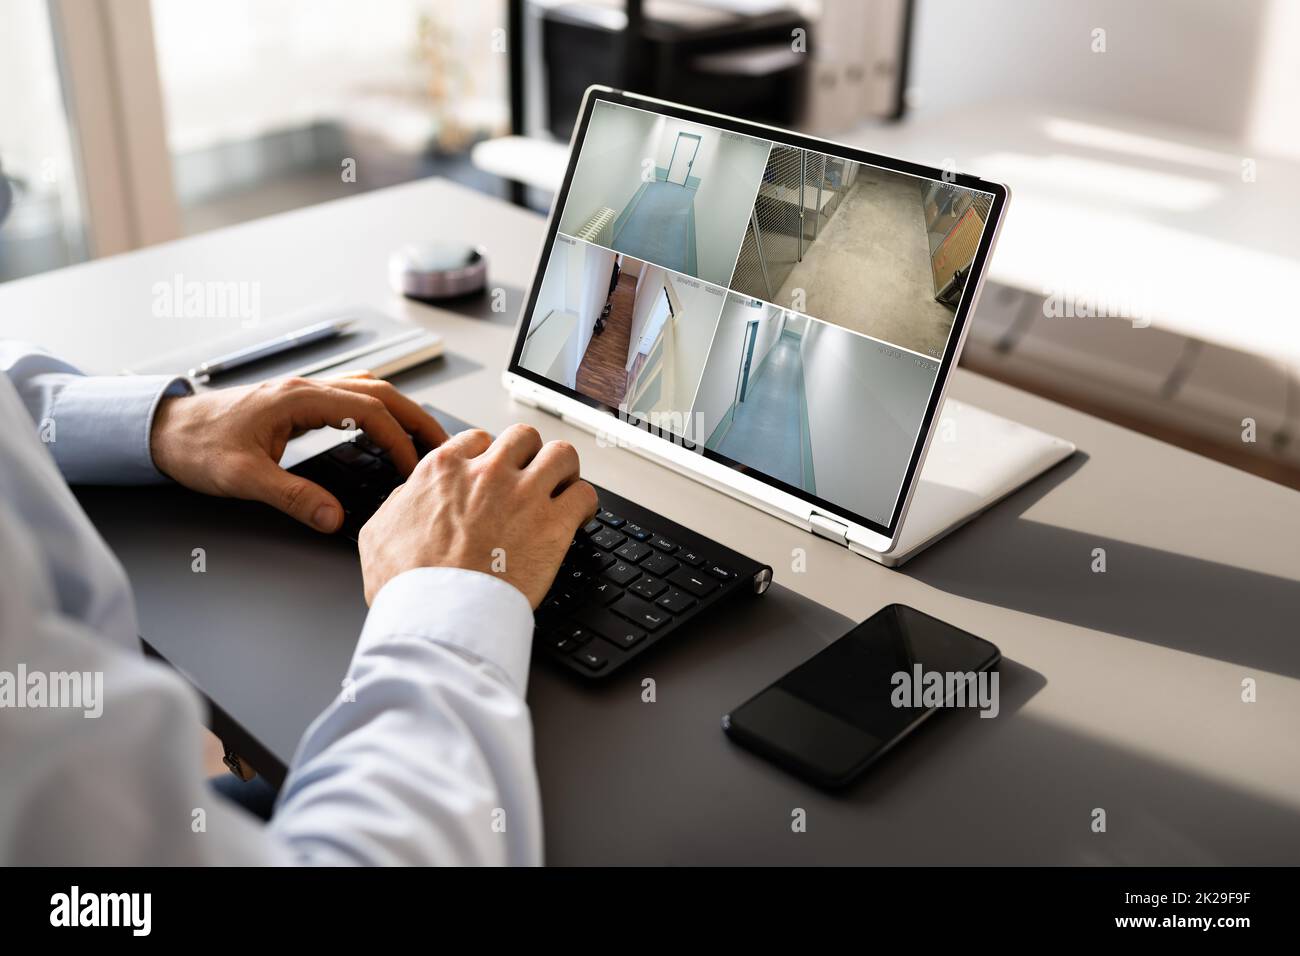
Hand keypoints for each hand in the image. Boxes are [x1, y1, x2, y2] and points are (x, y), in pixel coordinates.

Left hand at [150, 373, 448, 531]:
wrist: (161, 430)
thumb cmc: (194, 445)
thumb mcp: (243, 478)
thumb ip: (293, 497)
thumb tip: (334, 518)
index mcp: (298, 399)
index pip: (370, 411)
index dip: (399, 439)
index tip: (413, 468)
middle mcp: (306, 389)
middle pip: (380, 392)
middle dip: (416, 418)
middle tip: (444, 445)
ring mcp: (303, 393)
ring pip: (368, 392)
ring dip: (400, 413)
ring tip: (423, 439)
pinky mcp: (297, 404)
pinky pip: (351, 400)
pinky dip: (377, 414)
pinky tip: (382, 434)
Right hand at [358, 423, 597, 607]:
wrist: (437, 615)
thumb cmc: (406, 584)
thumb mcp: (378, 532)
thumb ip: (398, 504)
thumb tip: (408, 496)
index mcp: (443, 470)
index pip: (478, 440)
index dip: (490, 458)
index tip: (495, 474)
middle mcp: (487, 473)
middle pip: (523, 438)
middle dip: (529, 456)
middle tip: (532, 479)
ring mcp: (524, 495)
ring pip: (561, 454)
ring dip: (564, 470)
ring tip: (562, 489)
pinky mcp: (553, 525)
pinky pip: (584, 495)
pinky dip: (585, 504)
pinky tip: (578, 517)